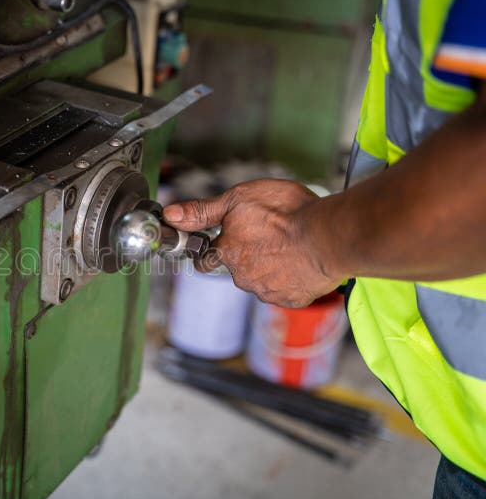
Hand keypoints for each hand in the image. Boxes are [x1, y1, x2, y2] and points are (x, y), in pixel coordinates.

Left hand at [163, 179, 344, 307]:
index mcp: (227, 252)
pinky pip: (286, 290)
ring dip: (271, 266)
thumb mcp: (238, 199)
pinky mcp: (291, 299)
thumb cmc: (287, 213)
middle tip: (269, 235)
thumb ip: (203, 211)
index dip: (211, 250)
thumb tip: (170, 216)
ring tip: (290, 246)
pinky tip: (302, 261)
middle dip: (248, 254)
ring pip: (261, 279)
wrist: (329, 237)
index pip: (204, 259)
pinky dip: (292, 278)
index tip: (219, 245)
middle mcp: (242, 276)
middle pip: (237, 268)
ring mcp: (266, 290)